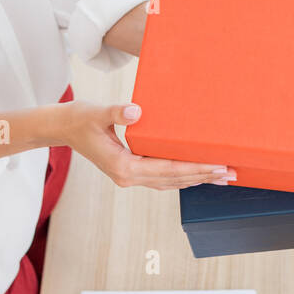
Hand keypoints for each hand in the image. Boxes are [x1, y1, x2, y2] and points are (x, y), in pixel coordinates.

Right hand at [59, 100, 233, 189]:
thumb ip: (116, 112)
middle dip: (203, 177)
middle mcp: (128, 177)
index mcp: (124, 166)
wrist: (62, 128)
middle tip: (230, 173)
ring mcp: (129, 176)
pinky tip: (196, 172)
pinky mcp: (130, 171)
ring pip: (170, 183)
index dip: (194, 168)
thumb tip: (136, 110)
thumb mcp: (95, 112)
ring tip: (221, 176)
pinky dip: (182, 176)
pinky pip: (162, 178)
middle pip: (174, 180)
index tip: (217, 166)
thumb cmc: (79, 119)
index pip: (167, 170)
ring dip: (196, 179)